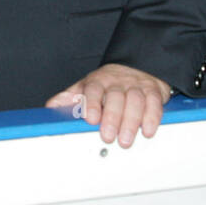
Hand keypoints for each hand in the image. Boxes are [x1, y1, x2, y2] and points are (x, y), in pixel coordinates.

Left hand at [46, 63, 171, 146]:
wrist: (135, 65)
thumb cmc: (107, 83)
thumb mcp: (86, 87)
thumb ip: (70, 98)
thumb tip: (51, 107)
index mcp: (98, 81)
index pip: (93, 90)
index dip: (92, 103)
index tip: (90, 118)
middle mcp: (117, 82)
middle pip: (115, 98)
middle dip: (112, 118)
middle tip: (107, 137)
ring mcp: (136, 86)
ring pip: (135, 101)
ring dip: (131, 122)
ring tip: (125, 140)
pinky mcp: (153, 91)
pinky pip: (154, 103)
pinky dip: (152, 117)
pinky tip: (148, 130)